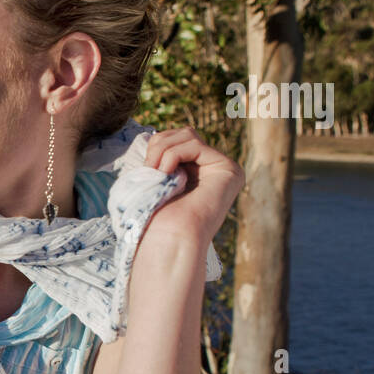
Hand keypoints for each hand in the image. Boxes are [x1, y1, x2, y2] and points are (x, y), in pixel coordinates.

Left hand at [142, 126, 243, 248]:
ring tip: (156, 174)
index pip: (176, 140)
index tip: (144, 169)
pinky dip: (173, 155)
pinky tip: (167, 175)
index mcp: (197, 172)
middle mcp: (213, 170)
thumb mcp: (155, 178)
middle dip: (158, 145)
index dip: (155, 147)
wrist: (167, 240)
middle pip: (183, 133)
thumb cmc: (156, 218)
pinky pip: (195, 144)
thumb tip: (151, 135)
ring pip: (188, 135)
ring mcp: (224, 169)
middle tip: (148, 169)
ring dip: (162, 151)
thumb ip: (161, 156)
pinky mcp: (229, 170)